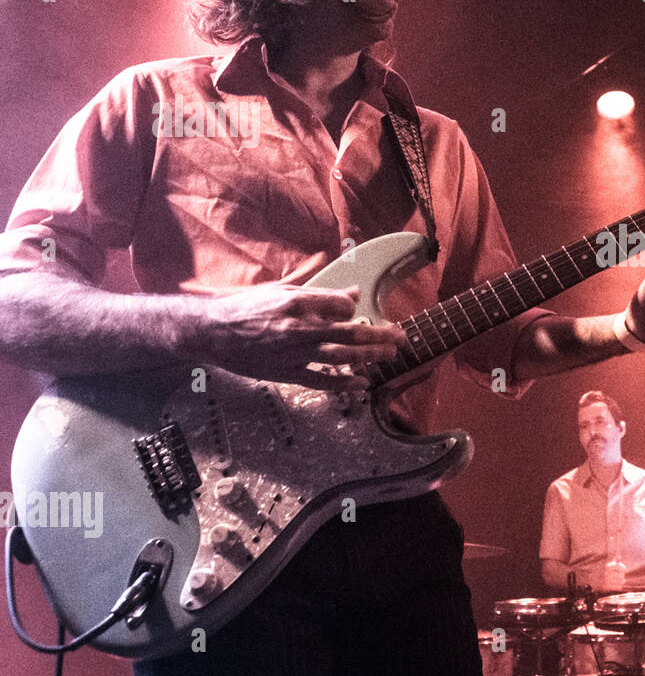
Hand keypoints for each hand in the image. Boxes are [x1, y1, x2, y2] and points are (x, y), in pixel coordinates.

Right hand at [191, 283, 405, 391]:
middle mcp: (299, 327)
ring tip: (390, 355)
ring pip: (341, 355)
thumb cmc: (246, 308)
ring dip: (370, 356)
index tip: (362, 314)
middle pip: (350, 331)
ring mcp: (294, 352)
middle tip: (401, 337)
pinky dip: (344, 383)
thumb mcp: (281, 291)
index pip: (341, 305)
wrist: (212, 331)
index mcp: (297, 302)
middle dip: (380, 335)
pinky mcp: (287, 372)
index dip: (356, 309)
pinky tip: (362, 384)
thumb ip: (319, 293)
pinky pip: (321, 380)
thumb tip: (352, 293)